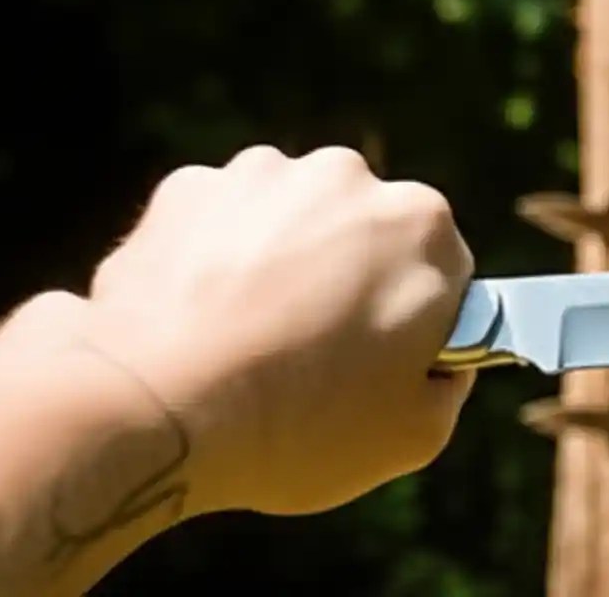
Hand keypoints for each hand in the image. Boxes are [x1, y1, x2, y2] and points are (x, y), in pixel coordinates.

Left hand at [82, 145, 475, 515]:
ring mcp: (262, 175)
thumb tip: (443, 362)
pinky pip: (220, 223)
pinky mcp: (189, 188)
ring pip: (289, 219)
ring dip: (281, 263)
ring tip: (249, 342)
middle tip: (314, 356)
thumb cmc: (301, 426)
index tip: (382, 361)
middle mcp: (347, 177)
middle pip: (364, 231)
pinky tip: (201, 322)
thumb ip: (450, 384)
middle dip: (349, 278)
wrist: (158, 410)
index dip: (416, 319)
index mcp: (422, 226)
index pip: (439, 267)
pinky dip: (215, 259)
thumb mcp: (416, 434)